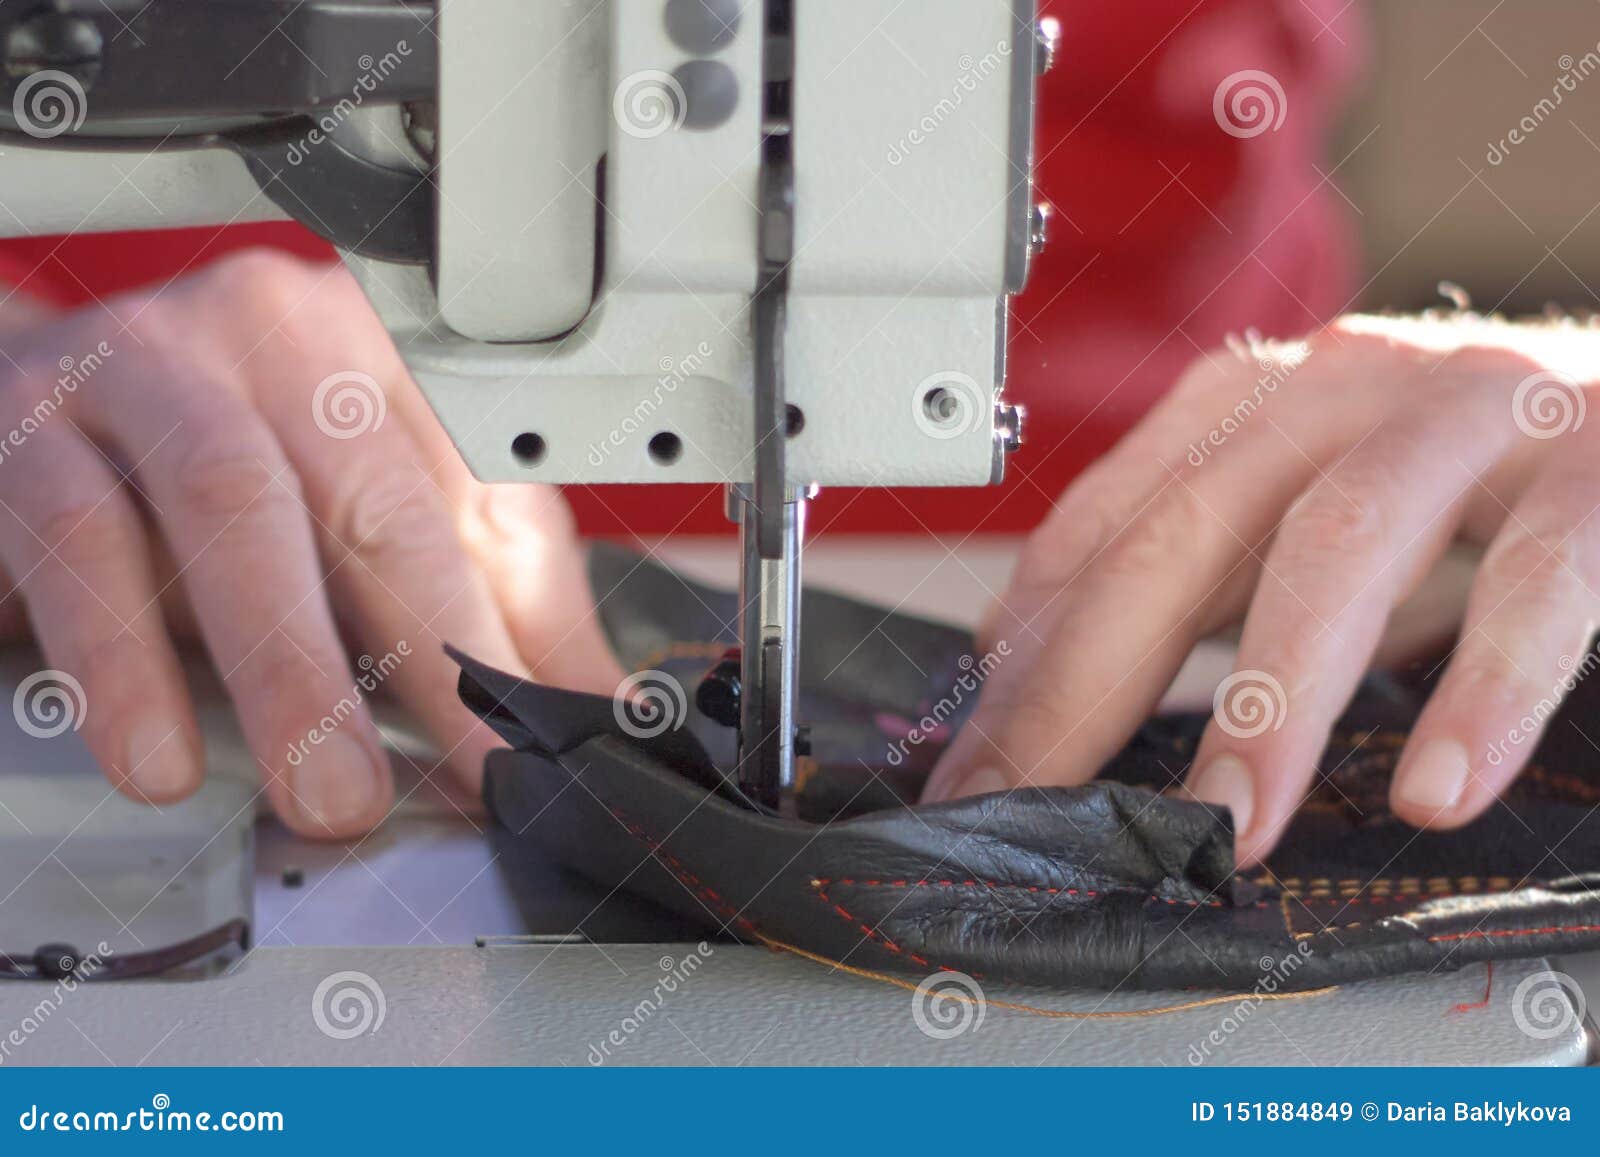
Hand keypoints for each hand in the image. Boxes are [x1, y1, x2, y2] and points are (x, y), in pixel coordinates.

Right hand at [0, 251, 624, 837]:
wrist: (27, 403)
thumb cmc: (218, 465)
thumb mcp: (368, 512)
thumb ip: (488, 599)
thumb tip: (589, 711)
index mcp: (375, 354)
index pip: (468, 497)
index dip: (507, 634)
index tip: (530, 747)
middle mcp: (268, 335)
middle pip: (366, 498)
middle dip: (414, 658)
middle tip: (436, 782)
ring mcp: (144, 366)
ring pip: (229, 504)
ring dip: (278, 665)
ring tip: (316, 789)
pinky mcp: (27, 425)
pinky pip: (74, 537)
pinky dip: (119, 656)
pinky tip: (150, 745)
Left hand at [926, 313, 1599, 864]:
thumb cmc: (1476, 471)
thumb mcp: (1308, 516)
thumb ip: (1196, 580)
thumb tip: (1038, 671)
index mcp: (1260, 407)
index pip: (1106, 530)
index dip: (1027, 655)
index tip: (975, 772)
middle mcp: (1347, 390)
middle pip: (1185, 533)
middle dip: (1093, 682)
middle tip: (1037, 809)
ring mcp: (1475, 414)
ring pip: (1341, 541)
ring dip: (1271, 696)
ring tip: (1223, 824)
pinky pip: (1539, 576)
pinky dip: (1484, 685)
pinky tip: (1437, 788)